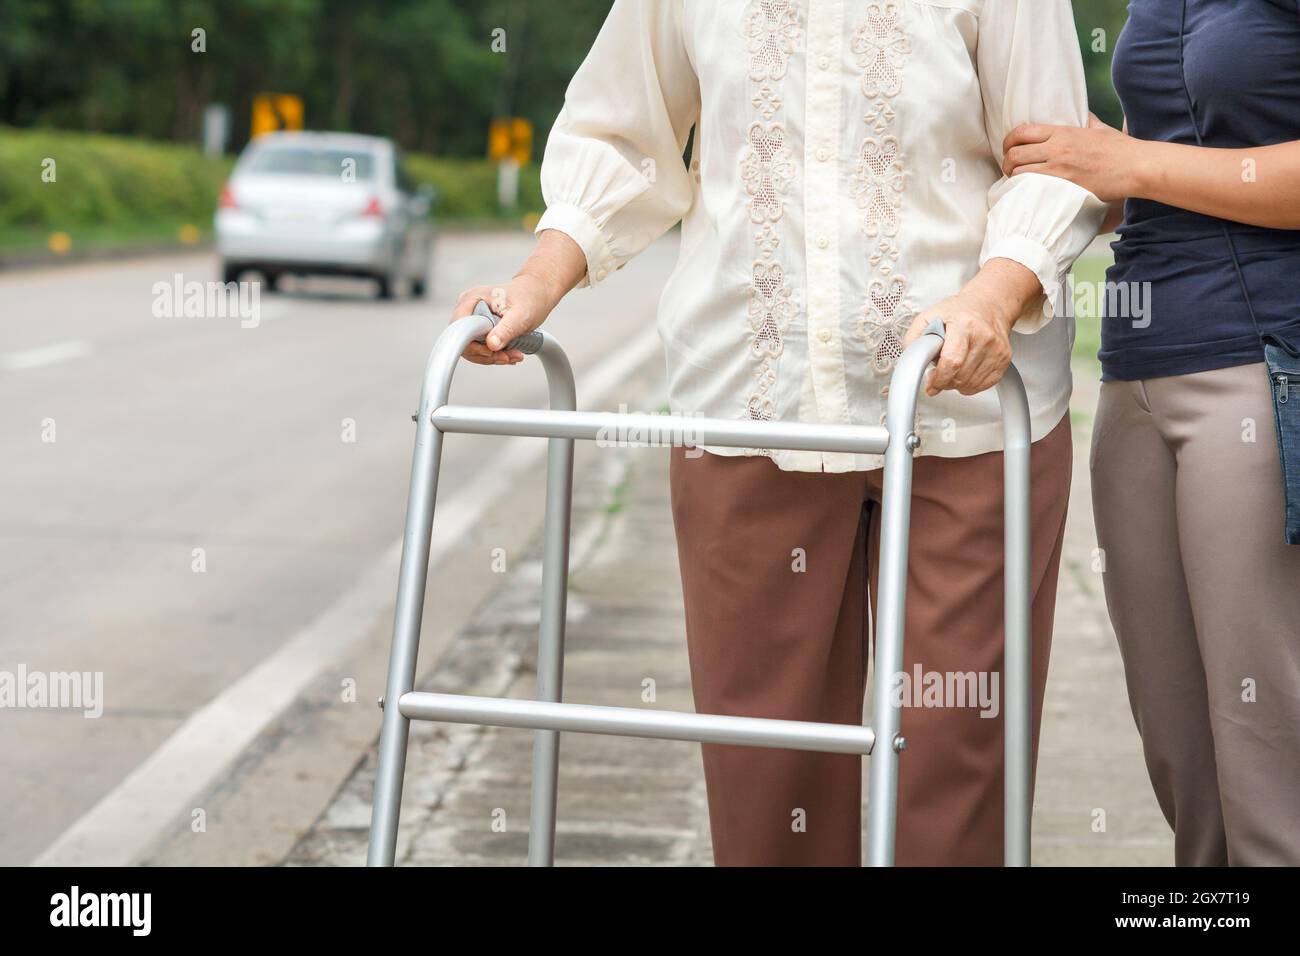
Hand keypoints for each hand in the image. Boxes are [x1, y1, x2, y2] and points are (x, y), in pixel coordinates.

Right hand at [452, 274, 553, 365]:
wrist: (537, 294)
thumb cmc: (530, 298)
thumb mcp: (520, 315)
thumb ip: (505, 330)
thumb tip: (491, 344)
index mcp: (472, 299)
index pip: (459, 329)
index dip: (472, 345)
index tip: (491, 351)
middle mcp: (468, 308)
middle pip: (464, 341)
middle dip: (485, 354)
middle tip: (506, 357)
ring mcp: (473, 317)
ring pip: (472, 347)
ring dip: (493, 357)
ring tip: (513, 355)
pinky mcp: (480, 326)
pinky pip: (480, 346)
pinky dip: (495, 353)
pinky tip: (510, 353)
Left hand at [900, 258, 1036, 396]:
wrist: (989, 305)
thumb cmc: (958, 311)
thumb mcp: (929, 316)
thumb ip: (914, 337)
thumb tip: (909, 358)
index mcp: (964, 324)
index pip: (952, 361)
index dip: (939, 378)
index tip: (931, 383)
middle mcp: (984, 337)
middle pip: (960, 376)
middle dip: (944, 381)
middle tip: (938, 373)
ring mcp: (997, 349)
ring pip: (970, 384)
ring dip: (955, 383)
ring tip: (952, 367)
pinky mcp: (1004, 359)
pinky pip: (982, 385)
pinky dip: (969, 384)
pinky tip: (964, 370)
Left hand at [1002, 113, 1140, 202]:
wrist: (1134, 167)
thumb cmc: (1120, 149)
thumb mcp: (1099, 128)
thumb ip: (1085, 121)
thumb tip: (1080, 113)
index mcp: (1062, 132)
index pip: (1022, 132)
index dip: (1008, 141)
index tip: (1008, 148)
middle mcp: (1056, 149)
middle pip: (1014, 154)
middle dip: (1006, 162)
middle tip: (1010, 169)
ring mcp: (1058, 169)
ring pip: (1019, 173)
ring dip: (1013, 178)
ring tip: (1017, 182)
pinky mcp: (1062, 187)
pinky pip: (1031, 188)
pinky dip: (1023, 190)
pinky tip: (1027, 193)